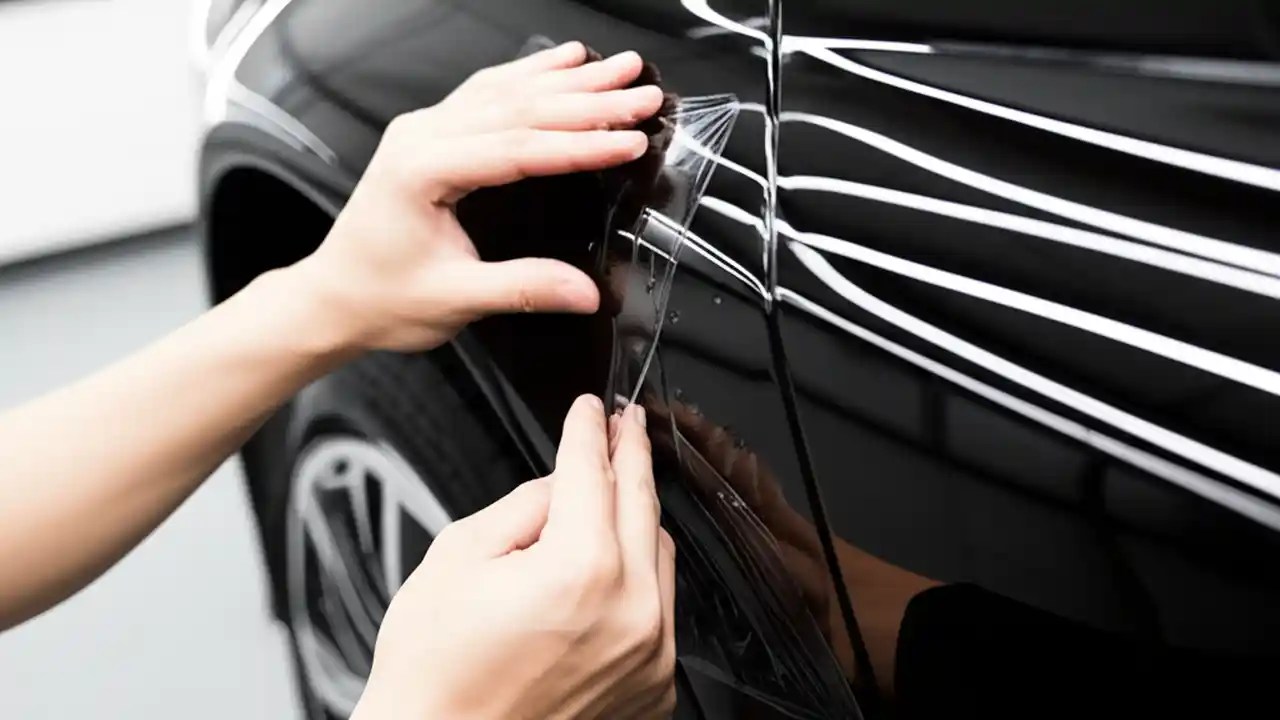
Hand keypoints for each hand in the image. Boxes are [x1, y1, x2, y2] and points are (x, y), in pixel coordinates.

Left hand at [294, 43, 663, 352]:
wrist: (333, 297)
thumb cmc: (381, 298)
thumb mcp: (453, 299)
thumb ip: (522, 289)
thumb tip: (586, 290)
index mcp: (423, 171)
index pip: (519, 148)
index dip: (580, 144)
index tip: (630, 141)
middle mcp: (422, 137)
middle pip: (519, 108)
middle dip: (589, 100)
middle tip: (643, 93)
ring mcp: (425, 130)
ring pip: (507, 92)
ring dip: (568, 79)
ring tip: (621, 67)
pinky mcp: (431, 134)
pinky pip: (487, 93)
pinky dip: (531, 75)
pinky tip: (563, 61)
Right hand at [353, 396, 676, 719]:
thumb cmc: (436, 671)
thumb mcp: (459, 555)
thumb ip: (525, 503)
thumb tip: (564, 481)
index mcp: (579, 569)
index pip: (594, 471)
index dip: (590, 430)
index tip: (593, 410)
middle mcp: (629, 610)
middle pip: (641, 502)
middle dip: (630, 455)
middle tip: (625, 424)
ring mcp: (648, 652)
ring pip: (658, 552)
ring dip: (635, 517)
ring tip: (607, 496)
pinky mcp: (653, 683)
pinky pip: (658, 607)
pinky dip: (635, 580)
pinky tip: (603, 570)